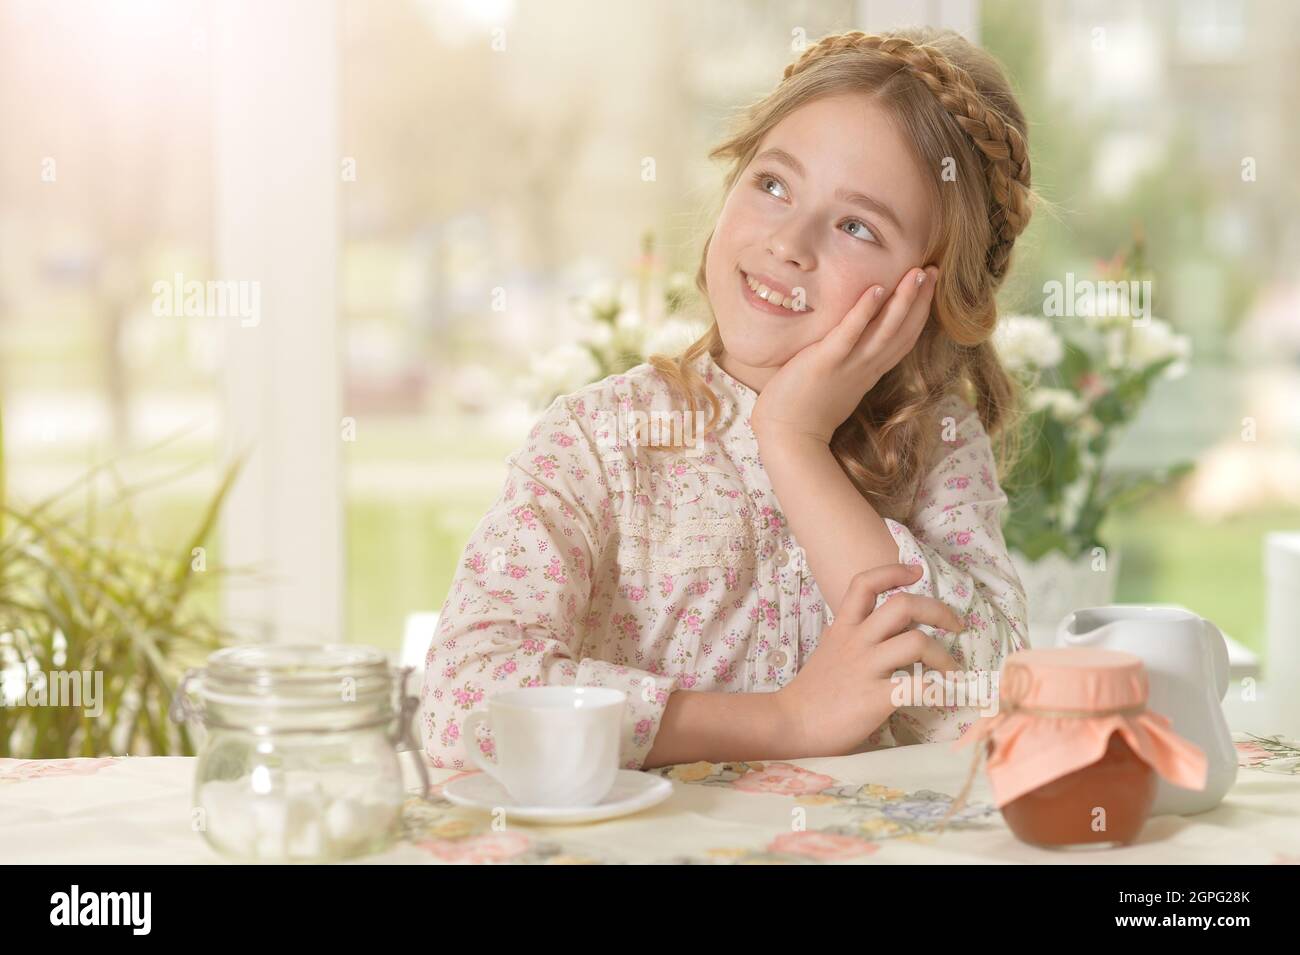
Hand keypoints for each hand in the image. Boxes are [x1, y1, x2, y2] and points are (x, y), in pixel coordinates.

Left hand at [750, 265, 938, 444]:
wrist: (788, 438)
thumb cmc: (803, 412)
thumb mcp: (835, 384)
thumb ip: (845, 364)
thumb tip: (845, 346)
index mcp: (868, 372)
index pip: (903, 339)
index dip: (919, 313)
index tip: (929, 288)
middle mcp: (865, 367)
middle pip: (903, 330)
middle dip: (921, 300)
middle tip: (935, 270)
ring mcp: (848, 365)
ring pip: (886, 329)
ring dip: (904, 300)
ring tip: (919, 272)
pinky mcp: (826, 362)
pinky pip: (850, 334)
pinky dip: (864, 311)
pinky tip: (876, 289)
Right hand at [773, 563, 963, 757]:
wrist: (791, 724)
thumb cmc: (812, 692)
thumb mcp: (829, 650)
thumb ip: (852, 636)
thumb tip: (881, 630)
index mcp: (843, 627)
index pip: (865, 583)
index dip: (894, 571)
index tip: (917, 572)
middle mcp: (857, 641)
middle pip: (902, 605)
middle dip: (938, 610)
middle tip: (955, 625)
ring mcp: (867, 668)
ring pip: (917, 642)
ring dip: (944, 655)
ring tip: (952, 670)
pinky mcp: (876, 698)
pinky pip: (919, 687)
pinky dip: (941, 690)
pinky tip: (947, 696)